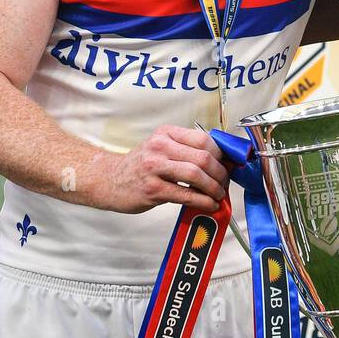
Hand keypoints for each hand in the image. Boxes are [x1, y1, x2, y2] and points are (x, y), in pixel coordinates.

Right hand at [94, 125, 229, 213]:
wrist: (108, 180)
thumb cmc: (140, 165)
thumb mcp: (161, 148)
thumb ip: (188, 150)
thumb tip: (224, 161)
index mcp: (166, 133)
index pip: (204, 140)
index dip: (223, 154)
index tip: (230, 164)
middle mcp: (160, 147)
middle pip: (203, 157)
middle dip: (221, 173)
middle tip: (225, 182)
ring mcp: (154, 168)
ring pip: (196, 175)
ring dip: (214, 187)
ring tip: (218, 194)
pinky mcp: (152, 189)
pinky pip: (186, 195)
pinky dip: (203, 201)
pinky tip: (209, 204)